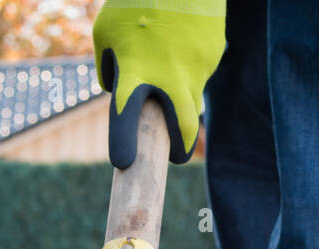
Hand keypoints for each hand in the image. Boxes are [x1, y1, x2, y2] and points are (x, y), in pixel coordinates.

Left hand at [93, 0, 225, 167]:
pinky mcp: (212, 57)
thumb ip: (108, 66)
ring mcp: (196, 68)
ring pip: (191, 98)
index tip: (123, 162)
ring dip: (180, 95)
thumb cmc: (134, 1)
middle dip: (181, 148)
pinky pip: (198, 73)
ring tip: (167, 62)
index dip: (123, 141)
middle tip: (176, 155)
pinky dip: (187, 66)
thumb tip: (117, 89)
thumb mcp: (106, 30)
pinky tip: (180, 43)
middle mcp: (169, 76)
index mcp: (135, 70)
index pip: (125, 117)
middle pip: (182, 128)